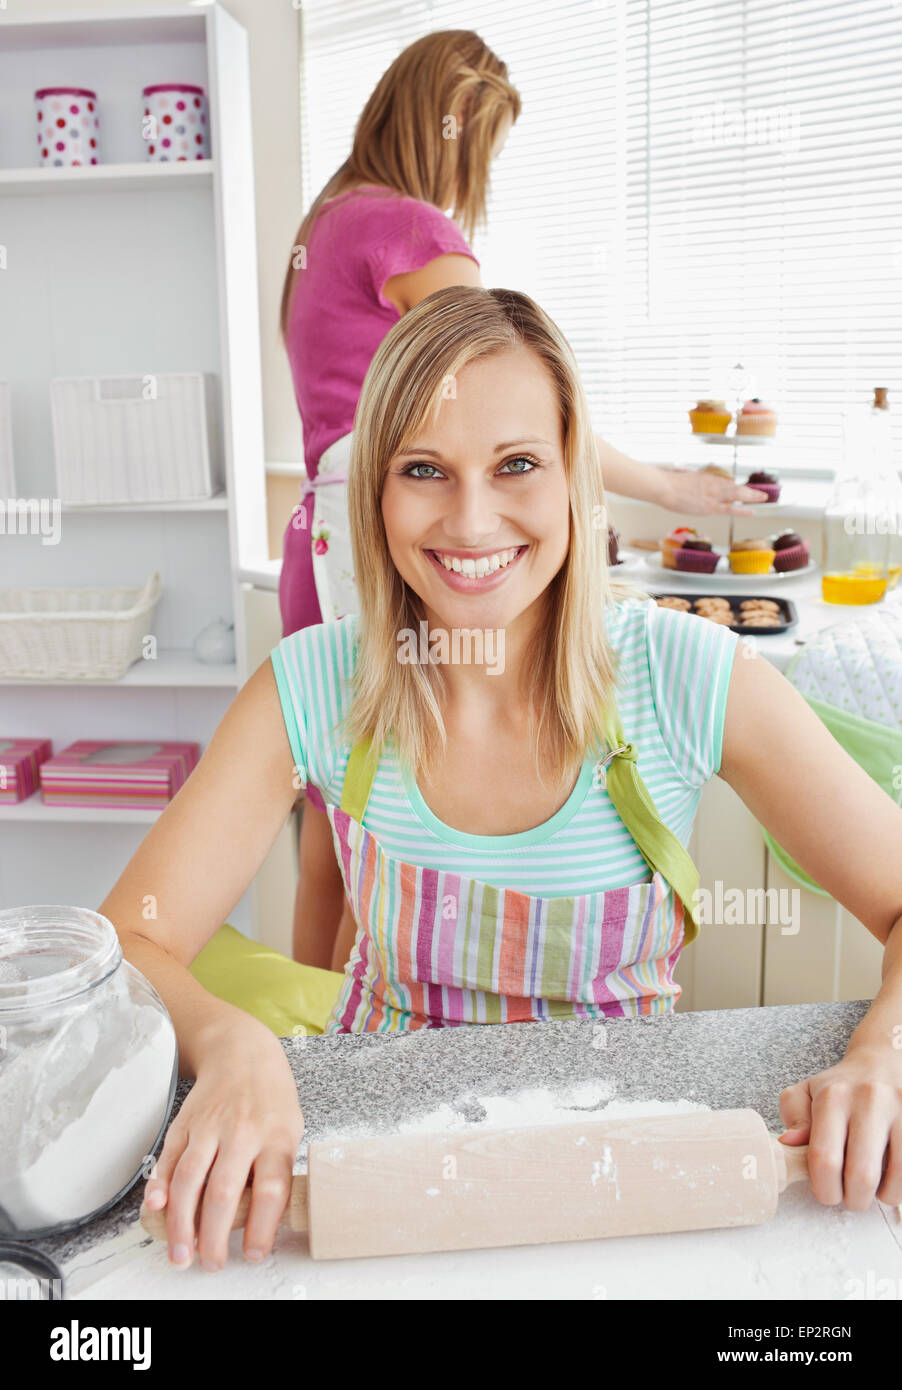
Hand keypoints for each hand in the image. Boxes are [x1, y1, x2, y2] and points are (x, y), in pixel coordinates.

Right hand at [141, 1027, 304, 1270]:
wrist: (242, 1053)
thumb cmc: (271, 1099)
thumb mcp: (290, 1129)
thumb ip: (275, 1171)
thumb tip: (260, 1224)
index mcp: (276, 1137)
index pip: (271, 1188)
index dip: (262, 1226)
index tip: (253, 1254)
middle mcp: (242, 1132)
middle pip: (224, 1191)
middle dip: (213, 1236)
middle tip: (210, 1265)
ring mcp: (210, 1127)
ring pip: (191, 1179)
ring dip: (181, 1222)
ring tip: (181, 1254)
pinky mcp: (185, 1123)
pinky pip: (169, 1159)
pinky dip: (159, 1186)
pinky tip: (156, 1209)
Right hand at [659, 466, 769, 515]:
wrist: (663, 486)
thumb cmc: (665, 481)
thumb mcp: (678, 474)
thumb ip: (685, 475)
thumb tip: (684, 473)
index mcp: (704, 477)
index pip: (724, 482)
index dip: (734, 487)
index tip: (741, 489)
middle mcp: (712, 484)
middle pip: (735, 488)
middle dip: (749, 491)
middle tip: (762, 494)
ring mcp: (712, 495)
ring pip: (737, 495)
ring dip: (752, 497)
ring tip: (764, 498)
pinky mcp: (710, 506)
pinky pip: (730, 509)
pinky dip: (742, 510)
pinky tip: (753, 511)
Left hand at [777, 1049, 901, 1210]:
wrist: (883, 1060)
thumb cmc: (842, 1086)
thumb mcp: (807, 1092)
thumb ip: (794, 1117)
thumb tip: (790, 1143)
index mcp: (833, 1097)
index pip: (825, 1159)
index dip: (825, 1190)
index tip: (828, 1194)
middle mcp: (869, 1100)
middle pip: (862, 1175)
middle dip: (855, 1199)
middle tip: (852, 1197)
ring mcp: (901, 1108)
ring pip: (896, 1178)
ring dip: (884, 1195)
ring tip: (876, 1189)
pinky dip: (901, 1185)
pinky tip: (893, 1177)